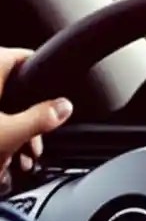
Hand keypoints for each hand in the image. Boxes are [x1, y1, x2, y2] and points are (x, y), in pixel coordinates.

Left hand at [0, 49, 72, 193]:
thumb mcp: (7, 133)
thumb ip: (41, 118)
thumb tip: (64, 107)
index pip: (25, 59)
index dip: (42, 81)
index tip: (54, 103)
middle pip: (9, 90)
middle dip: (24, 120)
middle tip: (31, 146)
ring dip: (5, 133)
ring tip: (10, 161)